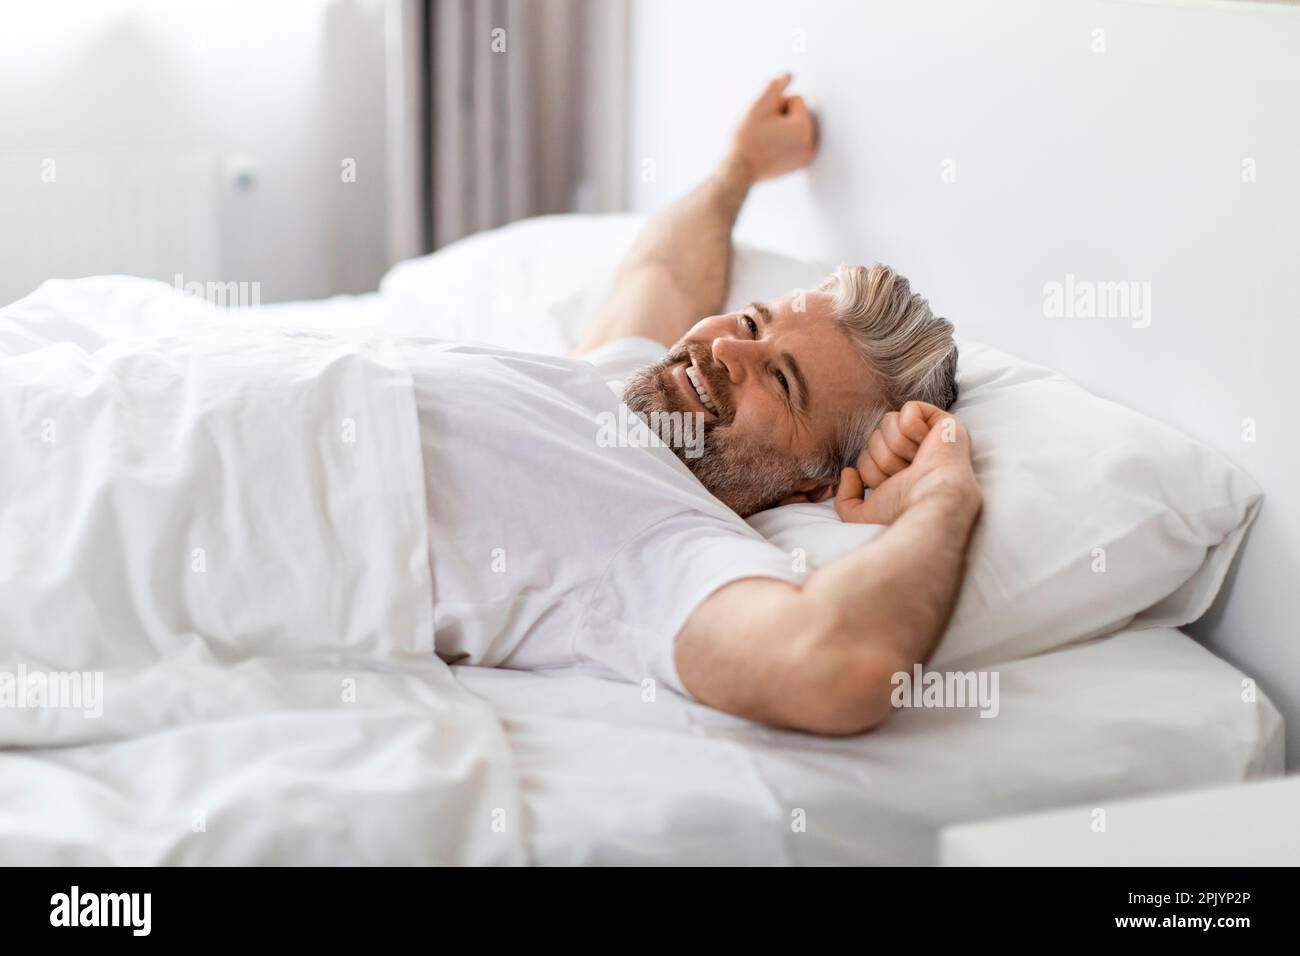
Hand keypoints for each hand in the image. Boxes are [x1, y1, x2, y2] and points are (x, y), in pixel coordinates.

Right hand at [725, 74, 817, 185]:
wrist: (739, 171)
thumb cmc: (747, 138)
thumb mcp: (759, 107)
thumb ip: (776, 87)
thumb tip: (788, 75)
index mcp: (804, 126)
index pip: (796, 99)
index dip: (777, 106)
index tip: (766, 122)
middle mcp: (810, 141)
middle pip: (799, 114)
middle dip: (784, 117)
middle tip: (766, 133)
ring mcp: (807, 155)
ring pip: (797, 128)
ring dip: (785, 129)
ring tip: (769, 142)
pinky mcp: (801, 164)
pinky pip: (796, 142)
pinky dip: (786, 142)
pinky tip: (772, 151)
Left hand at [835, 402, 980, 525]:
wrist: (931, 501)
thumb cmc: (902, 510)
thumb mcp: (862, 516)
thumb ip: (845, 501)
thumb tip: (848, 472)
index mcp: (897, 475)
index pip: (866, 457)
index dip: (871, 472)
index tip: (892, 486)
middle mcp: (914, 455)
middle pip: (875, 438)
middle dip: (884, 459)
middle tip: (906, 473)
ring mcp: (930, 438)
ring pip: (889, 421)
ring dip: (897, 446)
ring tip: (916, 461)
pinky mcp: (944, 422)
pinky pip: (910, 409)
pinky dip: (912, 427)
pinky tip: (926, 443)